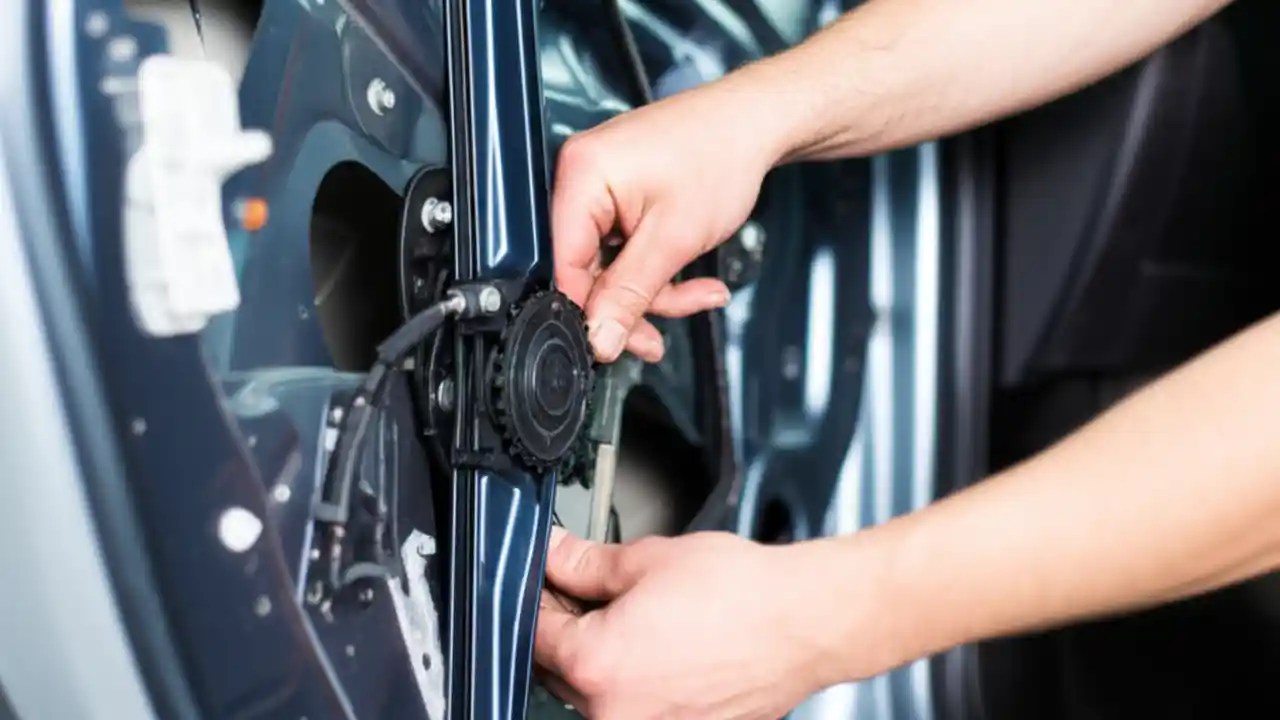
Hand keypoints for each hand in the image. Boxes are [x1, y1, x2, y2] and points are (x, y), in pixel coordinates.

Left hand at [534, 529, 845, 718]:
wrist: (805, 623)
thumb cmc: (742, 595)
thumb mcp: (648, 560)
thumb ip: (586, 563)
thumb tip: (555, 556)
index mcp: (597, 666)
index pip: (536, 633)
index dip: (537, 596)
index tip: (546, 579)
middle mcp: (615, 713)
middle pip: (561, 669)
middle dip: (565, 628)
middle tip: (583, 588)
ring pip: (598, 693)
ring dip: (601, 657)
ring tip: (635, 613)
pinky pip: (636, 708)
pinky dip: (637, 680)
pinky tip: (660, 643)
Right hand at [552, 79, 784, 362]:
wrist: (757, 121)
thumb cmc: (720, 156)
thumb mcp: (673, 240)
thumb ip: (629, 295)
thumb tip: (598, 340)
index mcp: (581, 175)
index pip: (563, 263)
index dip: (587, 311)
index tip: (612, 344)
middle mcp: (581, 177)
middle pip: (586, 270)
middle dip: (630, 306)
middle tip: (656, 339)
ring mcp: (601, 187)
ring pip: (611, 267)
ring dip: (654, 292)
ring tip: (700, 296)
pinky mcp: (621, 196)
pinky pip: (625, 250)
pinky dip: (659, 270)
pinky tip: (695, 279)